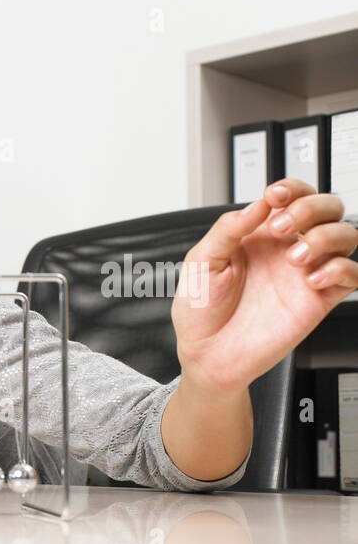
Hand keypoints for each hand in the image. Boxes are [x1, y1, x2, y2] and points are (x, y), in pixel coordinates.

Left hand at [172, 178, 357, 393]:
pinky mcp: (319, 300)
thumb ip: (227, 230)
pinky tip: (310, 280)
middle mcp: (287, 249)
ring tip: (294, 259)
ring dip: (325, 237)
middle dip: (311, 207)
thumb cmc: (200, 312)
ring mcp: (305, 273)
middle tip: (282, 227)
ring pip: (346, 235)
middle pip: (328, 208)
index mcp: (260, 235)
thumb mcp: (201, 263)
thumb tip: (256, 205)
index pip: (292, 197)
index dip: (292, 188)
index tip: (274, 196)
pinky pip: (352, 275)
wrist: (207, 355)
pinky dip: (339, 270)